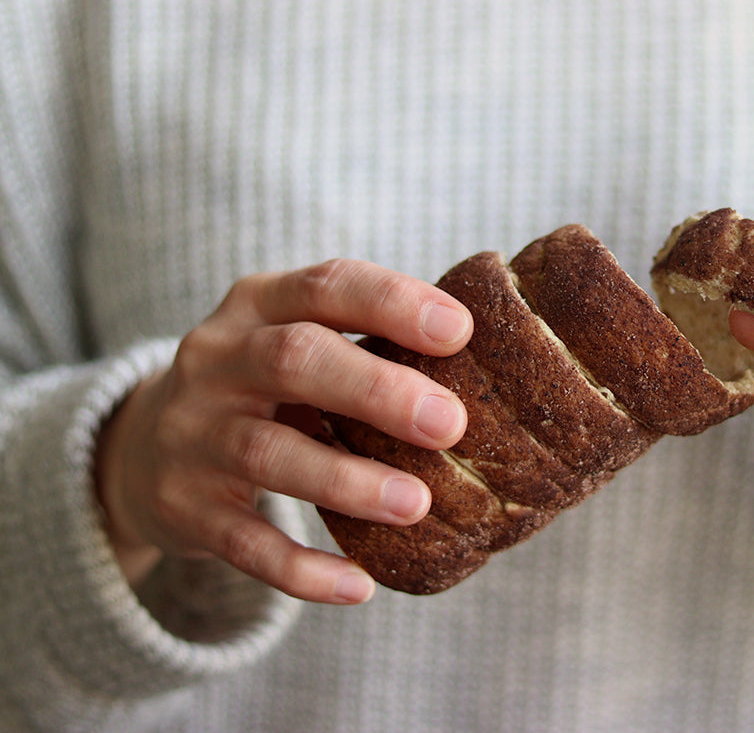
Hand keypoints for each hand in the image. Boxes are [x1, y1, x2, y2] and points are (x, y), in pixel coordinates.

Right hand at [94, 259, 472, 603]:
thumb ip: (366, 345)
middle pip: (295, 360)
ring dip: (348, 481)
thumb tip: (493, 371)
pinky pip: (245, 542)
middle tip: (450, 424)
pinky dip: (301, 569)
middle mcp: (217, 360)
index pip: (325, 286)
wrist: (141, 452)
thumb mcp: (294, 342)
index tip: (459, 331)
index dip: (392, 304)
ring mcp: (193, 434)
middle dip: (377, 390)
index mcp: (256, 305)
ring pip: (271, 453)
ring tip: (418, 504)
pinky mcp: (187, 507)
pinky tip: (359, 586)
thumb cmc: (263, 388)